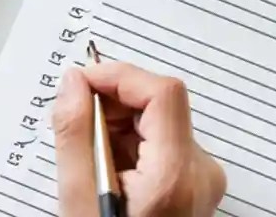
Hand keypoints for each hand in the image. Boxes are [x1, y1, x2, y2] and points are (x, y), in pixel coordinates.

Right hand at [52, 62, 225, 216]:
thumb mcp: (78, 198)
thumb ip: (74, 133)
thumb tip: (73, 84)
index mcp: (175, 175)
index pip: (161, 92)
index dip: (119, 76)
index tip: (83, 80)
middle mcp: (200, 173)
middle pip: (159, 104)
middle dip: (113, 103)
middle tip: (77, 123)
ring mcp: (202, 179)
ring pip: (158, 121)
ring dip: (119, 125)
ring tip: (92, 159)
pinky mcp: (195, 182)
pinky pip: (162, 141)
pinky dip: (131, 143)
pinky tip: (109, 169)